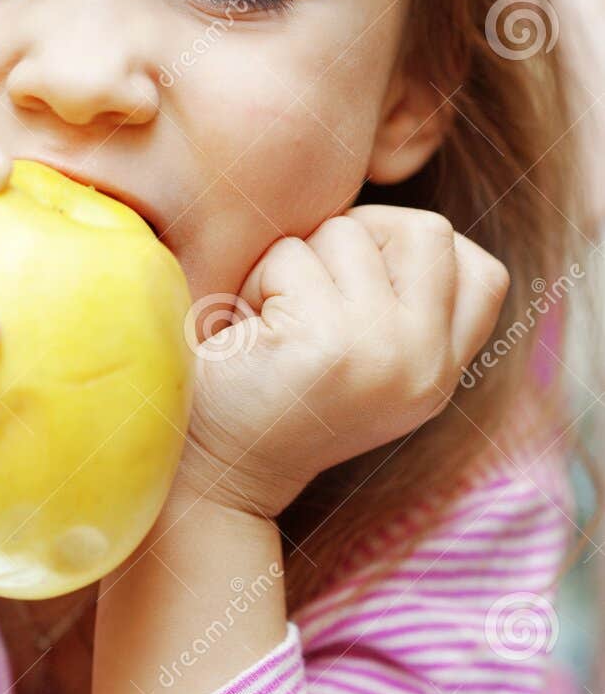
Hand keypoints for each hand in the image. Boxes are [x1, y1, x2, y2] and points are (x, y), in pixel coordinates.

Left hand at [171, 204, 510, 519]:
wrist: (210, 475)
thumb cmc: (267, 395)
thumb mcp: (359, 357)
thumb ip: (395, 302)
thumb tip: (385, 219)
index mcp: (440, 373)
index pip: (482, 273)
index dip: (415, 254)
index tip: (356, 285)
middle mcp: (425, 367)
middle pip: (426, 231)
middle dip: (356, 238)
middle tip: (307, 290)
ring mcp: (383, 354)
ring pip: (350, 232)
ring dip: (293, 261)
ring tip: (268, 320)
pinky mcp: (327, 346)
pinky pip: (292, 257)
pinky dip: (257, 282)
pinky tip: (244, 335)